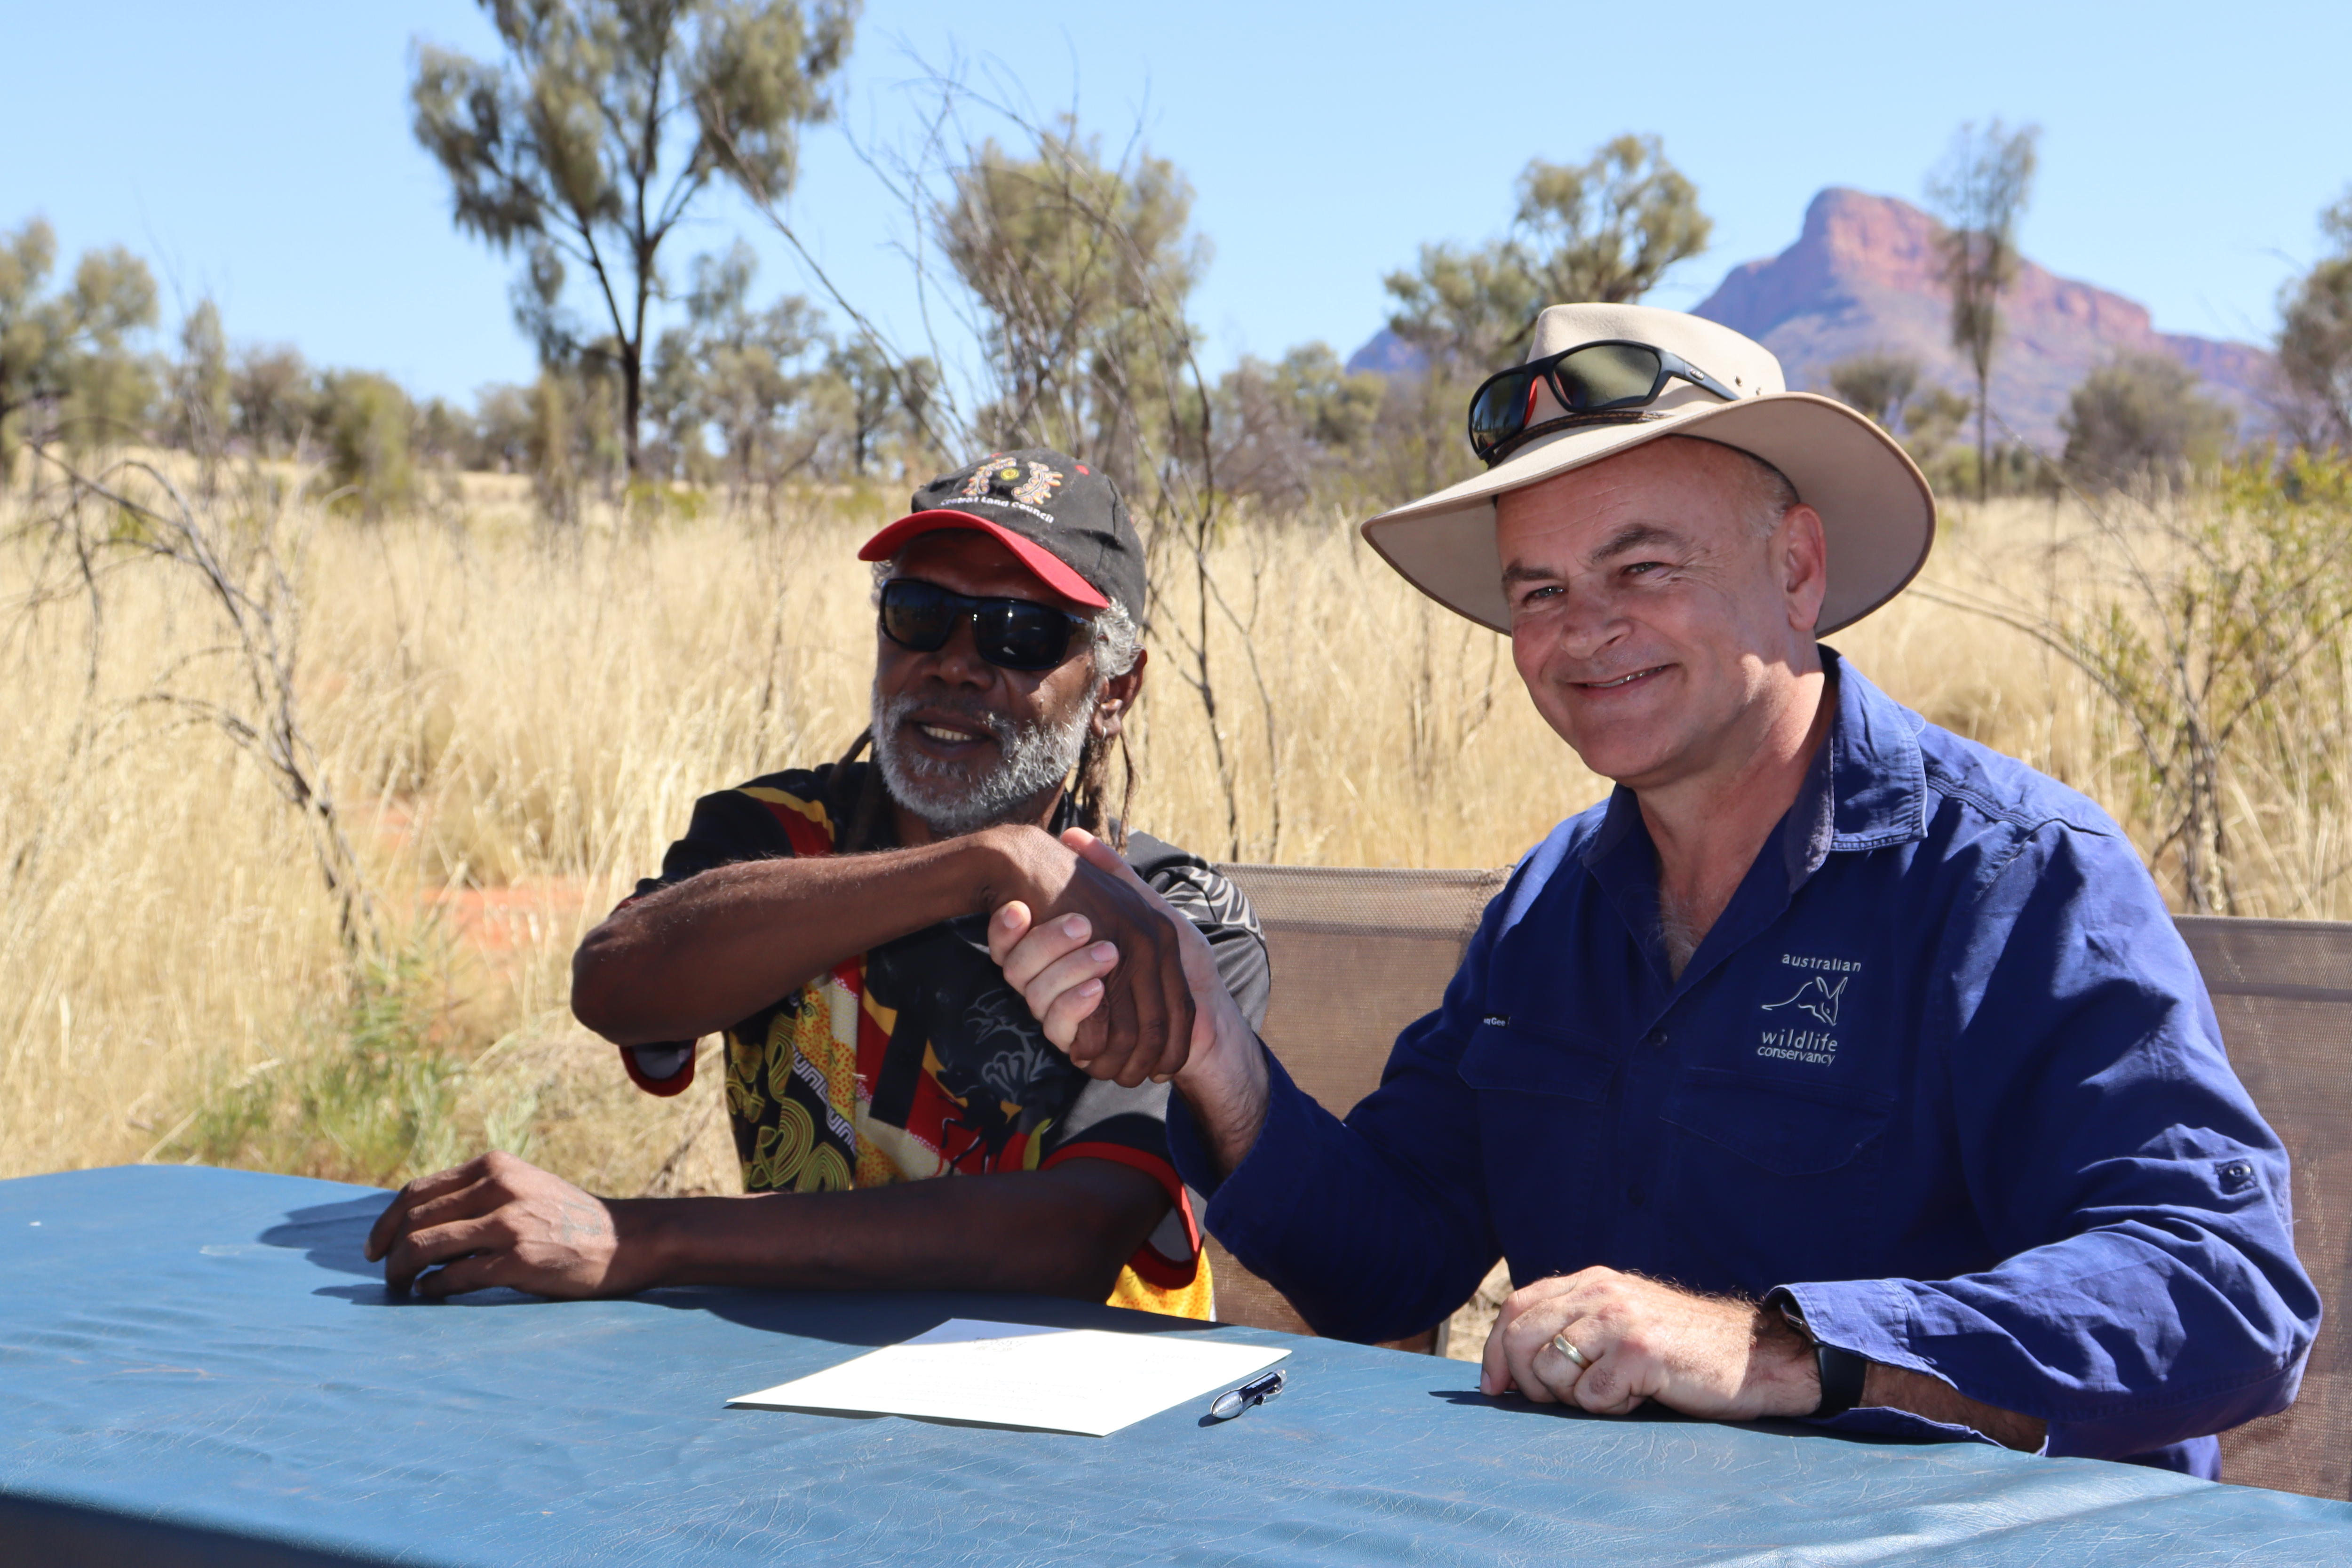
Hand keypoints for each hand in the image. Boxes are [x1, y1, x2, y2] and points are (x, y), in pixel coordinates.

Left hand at [364, 1151, 652, 1299]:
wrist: (622, 1240)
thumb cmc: (565, 1218)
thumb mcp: (521, 1187)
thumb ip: (475, 1195)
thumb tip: (412, 1226)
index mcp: (494, 1166)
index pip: (417, 1191)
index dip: (385, 1223)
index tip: (373, 1249)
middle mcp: (499, 1187)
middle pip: (415, 1220)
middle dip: (389, 1252)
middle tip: (387, 1275)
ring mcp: (509, 1223)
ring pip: (426, 1247)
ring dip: (403, 1272)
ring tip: (402, 1288)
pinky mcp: (519, 1259)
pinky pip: (456, 1277)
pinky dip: (433, 1289)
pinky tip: (431, 1294)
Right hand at [990, 831, 1272, 1171]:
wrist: (1207, 1022)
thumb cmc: (1177, 959)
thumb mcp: (1147, 906)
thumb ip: (1112, 875)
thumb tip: (1074, 838)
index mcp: (1063, 951)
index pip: (1011, 944)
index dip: (1005, 929)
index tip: (1017, 907)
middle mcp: (1057, 982)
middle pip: (1019, 970)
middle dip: (1043, 945)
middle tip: (1081, 923)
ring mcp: (1065, 1014)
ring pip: (1035, 997)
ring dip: (1064, 971)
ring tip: (1103, 951)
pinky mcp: (1080, 1045)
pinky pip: (1060, 1029)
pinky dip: (1075, 1008)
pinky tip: (1095, 989)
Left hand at [1480, 1267, 1817, 1421]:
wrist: (1752, 1357)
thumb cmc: (1681, 1350)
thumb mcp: (1620, 1320)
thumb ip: (1573, 1325)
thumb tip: (1508, 1363)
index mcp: (1591, 1280)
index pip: (1516, 1306)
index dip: (1494, 1350)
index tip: (1495, 1387)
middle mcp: (1599, 1291)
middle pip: (1520, 1338)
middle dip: (1528, 1381)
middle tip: (1563, 1399)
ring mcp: (1619, 1319)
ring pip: (1550, 1371)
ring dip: (1574, 1397)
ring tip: (1616, 1390)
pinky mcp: (1639, 1352)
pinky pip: (1590, 1397)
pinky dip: (1608, 1407)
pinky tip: (1639, 1396)